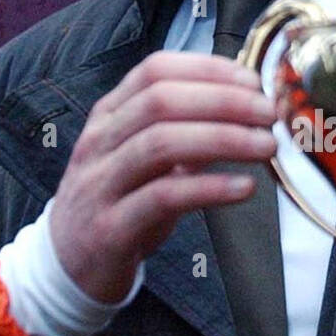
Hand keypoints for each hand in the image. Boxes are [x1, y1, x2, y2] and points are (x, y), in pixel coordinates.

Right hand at [49, 51, 276, 302]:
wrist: (67, 265)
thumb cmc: (116, 203)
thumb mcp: (143, 160)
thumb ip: (183, 132)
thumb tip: (243, 110)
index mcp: (109, 115)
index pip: (154, 70)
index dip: (206, 69)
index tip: (252, 80)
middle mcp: (101, 141)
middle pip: (160, 100)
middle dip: (222, 100)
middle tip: (268, 112)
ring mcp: (101, 183)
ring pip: (161, 143)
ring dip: (222, 138)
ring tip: (265, 146)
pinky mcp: (110, 228)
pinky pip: (162, 198)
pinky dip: (209, 188)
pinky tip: (243, 187)